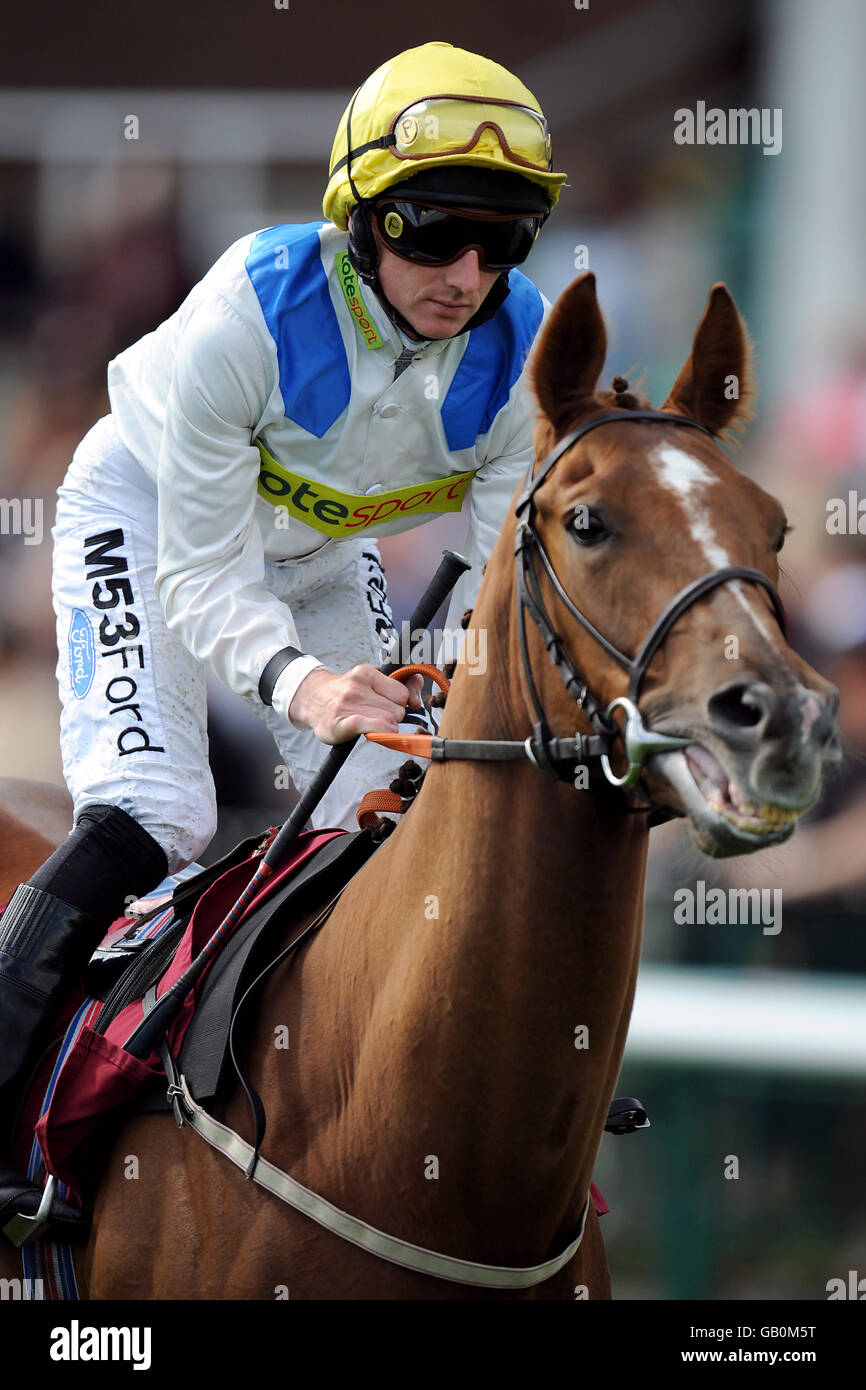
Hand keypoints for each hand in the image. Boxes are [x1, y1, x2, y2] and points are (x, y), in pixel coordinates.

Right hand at [288, 664, 423, 743]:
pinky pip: (372, 727)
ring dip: (386, 727)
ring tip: (372, 723)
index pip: (402, 693)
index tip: (390, 705)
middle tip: (379, 716)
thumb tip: (419, 687)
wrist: (312, 699)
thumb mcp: (371, 679)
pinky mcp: (341, 723)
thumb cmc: (346, 692)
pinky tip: (377, 733)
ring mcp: (348, 705)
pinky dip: (381, 732)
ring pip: (389, 721)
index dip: (400, 703)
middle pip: (398, 710)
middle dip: (393, 716)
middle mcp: (357, 686)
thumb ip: (400, 681)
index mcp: (366, 673)